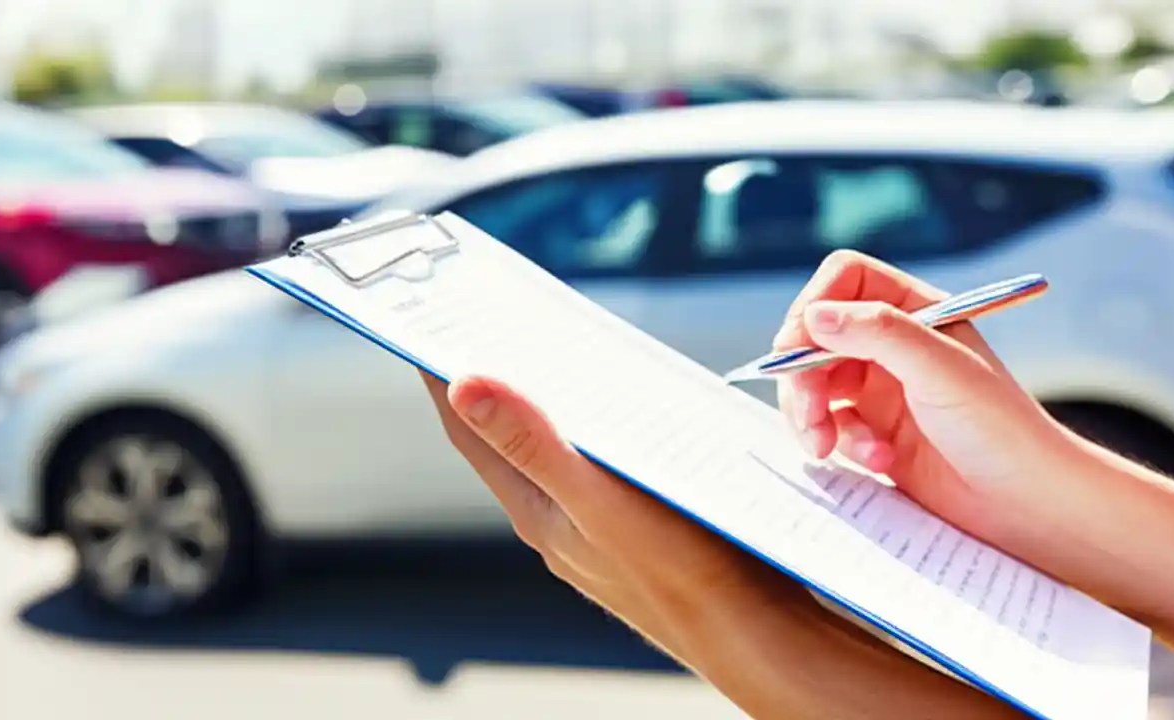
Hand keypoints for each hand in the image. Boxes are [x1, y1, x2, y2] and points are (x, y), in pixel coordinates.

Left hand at [419, 371, 1022, 718]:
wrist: (752, 633)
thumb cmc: (682, 572)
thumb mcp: (600, 499)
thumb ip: (533, 443)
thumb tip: (463, 384)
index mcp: (535, 508)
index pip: (466, 429)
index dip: (438, 373)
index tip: (420, 320)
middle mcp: (553, 520)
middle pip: (503, 438)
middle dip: (486, 381)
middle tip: (478, 321)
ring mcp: (591, 528)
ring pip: (549, 453)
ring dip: (539, 405)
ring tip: (540, 352)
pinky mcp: (631, 531)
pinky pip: (592, 469)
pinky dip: (587, 431)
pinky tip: (613, 414)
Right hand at [772, 251, 1078, 543]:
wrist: (1024, 502)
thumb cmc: (1000, 427)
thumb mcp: (939, 369)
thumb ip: (877, 333)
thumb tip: (813, 315)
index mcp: (915, 311)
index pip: (845, 280)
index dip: (815, 305)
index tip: (799, 344)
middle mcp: (894, 343)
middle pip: (816, 335)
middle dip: (803, 374)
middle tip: (808, 411)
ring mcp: (881, 387)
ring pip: (814, 383)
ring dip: (811, 414)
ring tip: (826, 446)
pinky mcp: (874, 431)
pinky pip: (832, 425)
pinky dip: (843, 444)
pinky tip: (879, 461)